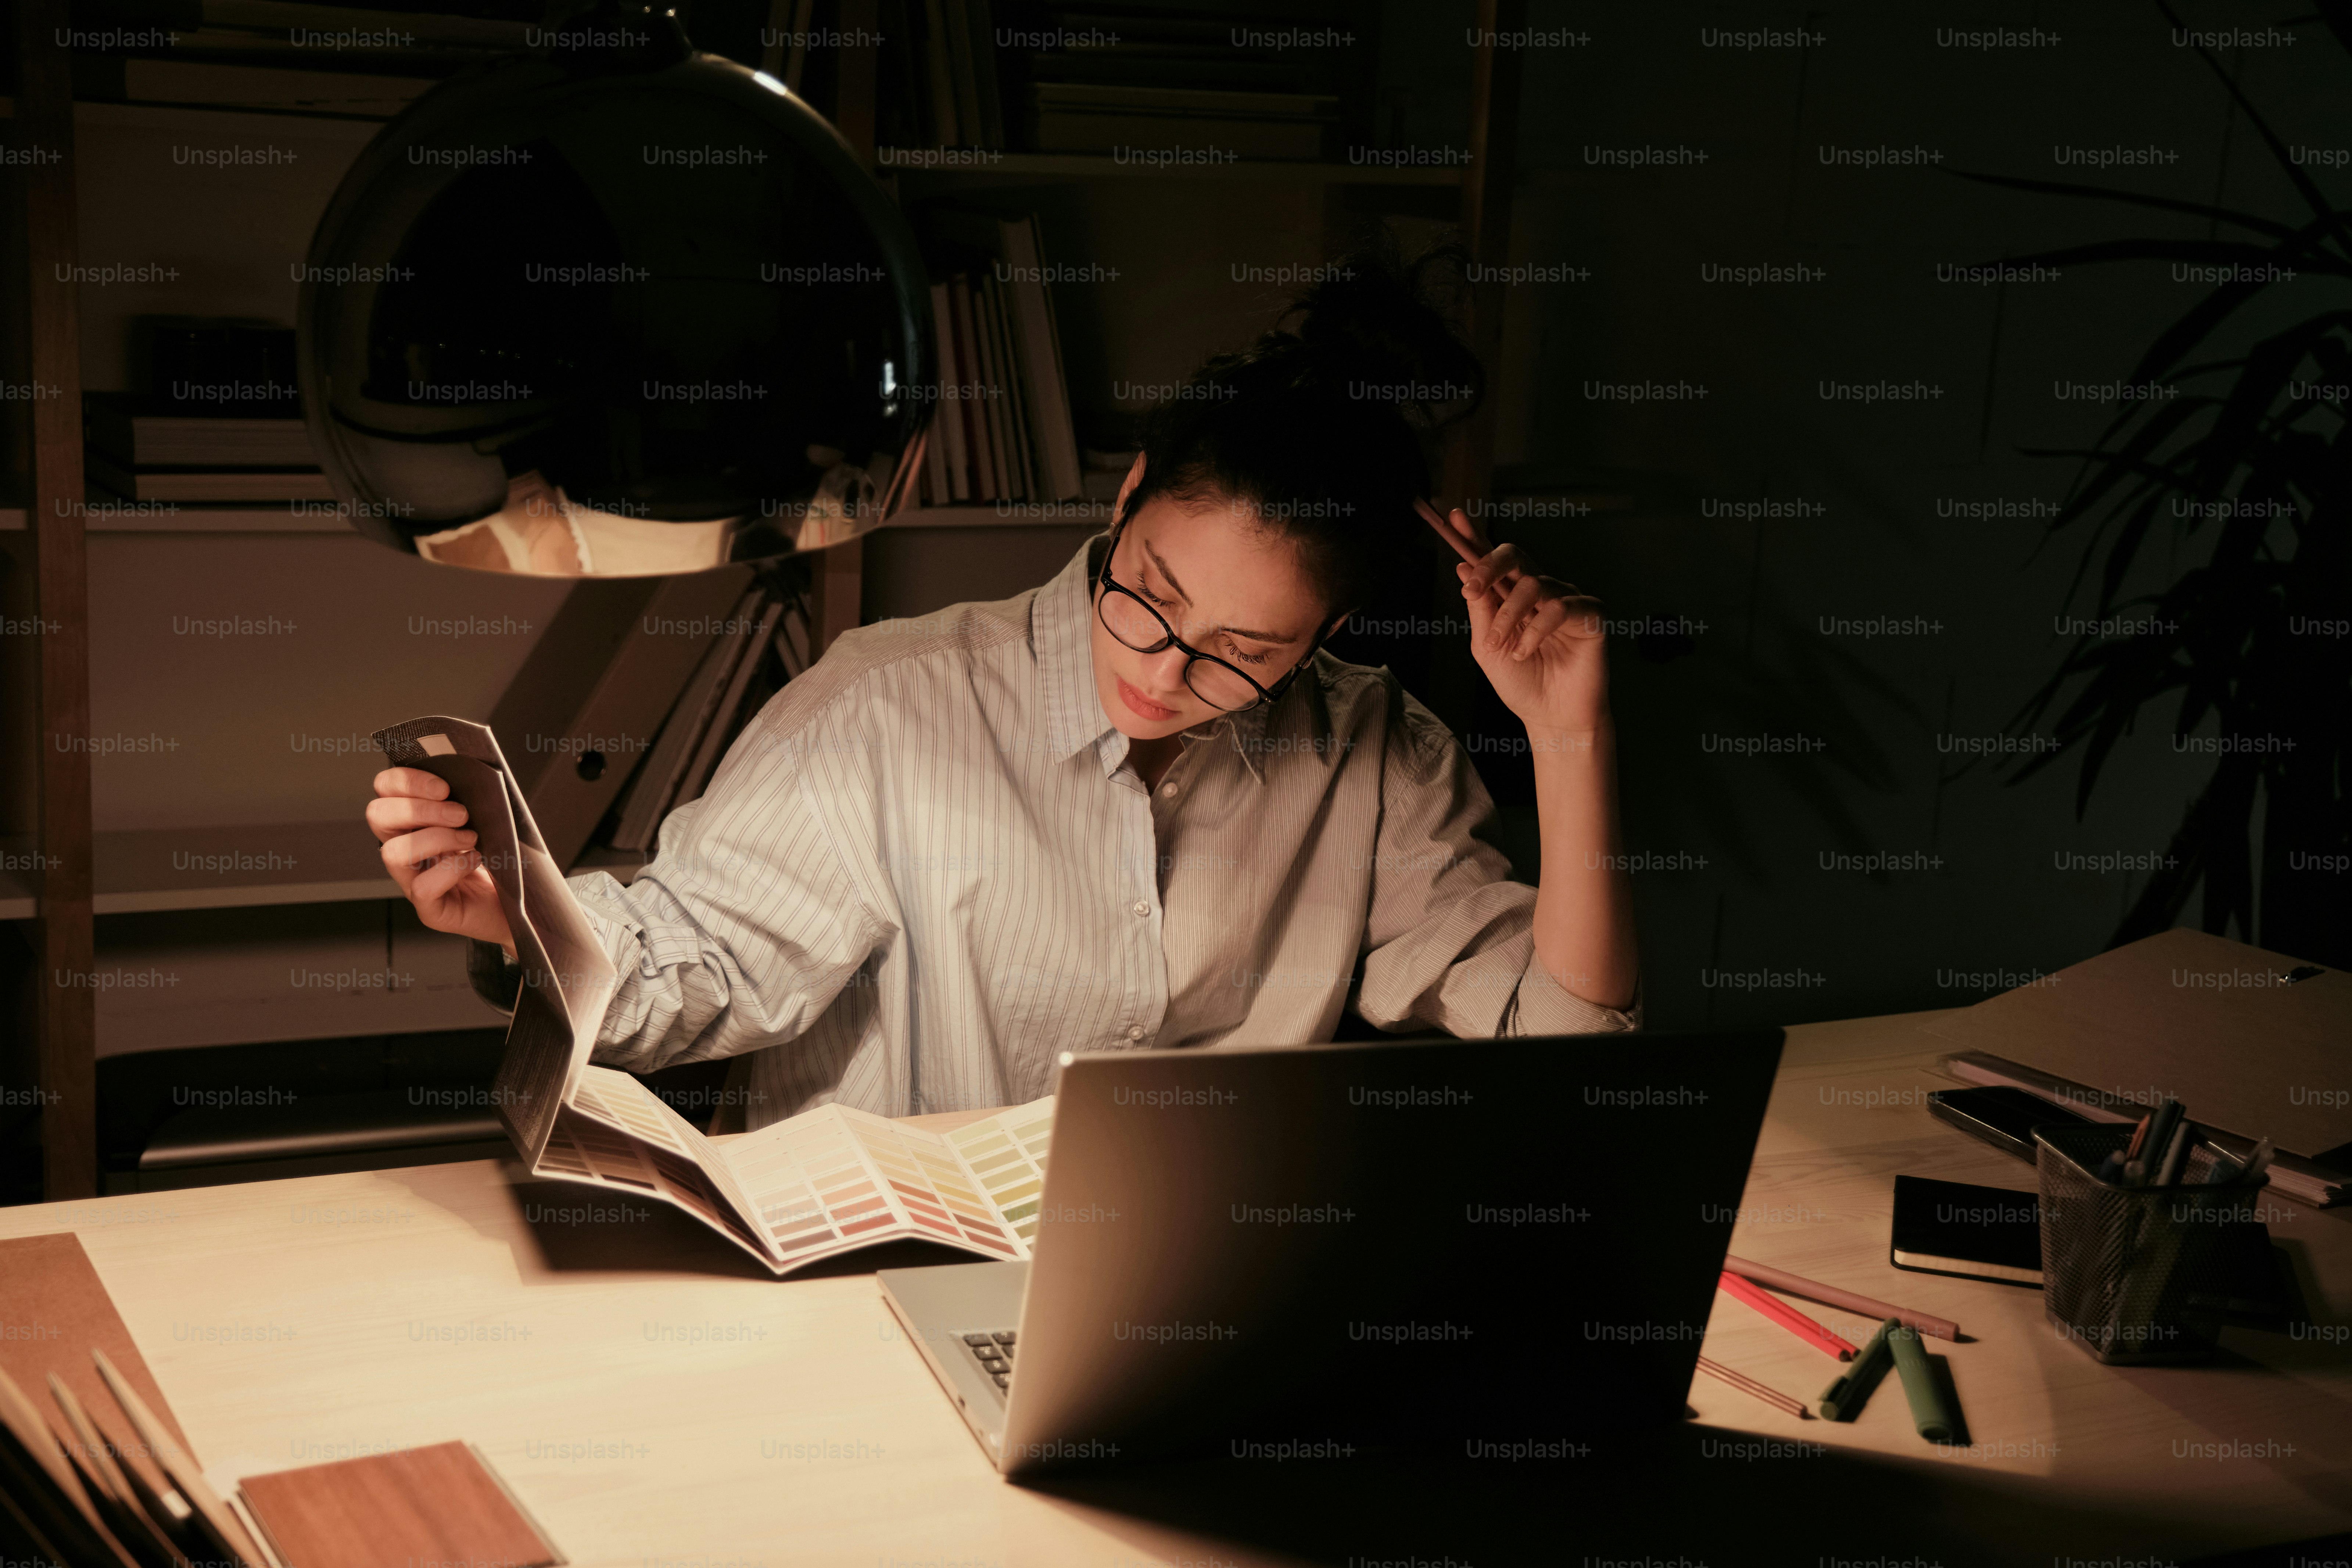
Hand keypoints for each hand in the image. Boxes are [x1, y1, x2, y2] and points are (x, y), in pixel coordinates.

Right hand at [367, 766, 514, 950]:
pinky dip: (453, 869)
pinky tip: (475, 860)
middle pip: (378, 815)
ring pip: (393, 853)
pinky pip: (423, 887)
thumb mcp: (483, 818)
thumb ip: (467, 798)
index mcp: (413, 821)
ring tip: (471, 838)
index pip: (385, 789)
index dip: (406, 781)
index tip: (445, 786)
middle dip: (419, 808)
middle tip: (460, 814)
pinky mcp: (429, 909)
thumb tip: (469, 778)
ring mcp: (412, 881)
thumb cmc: (500, 857)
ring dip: (436, 838)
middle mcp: (405, 849)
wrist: (519, 901)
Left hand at [1417, 499, 1610, 738]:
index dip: (1475, 536)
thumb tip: (1463, 566)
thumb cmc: (1521, 683)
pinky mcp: (1590, 614)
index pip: (1495, 560)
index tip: (1454, 517)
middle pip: (1515, 556)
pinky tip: (1526, 652)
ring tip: (1502, 645)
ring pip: (1533, 584)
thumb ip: (1479, 607)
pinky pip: (1559, 608)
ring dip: (1509, 616)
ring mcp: (1566, 600)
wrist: (1550, 717)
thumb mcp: (1487, 645)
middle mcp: (1540, 591)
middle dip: (1488, 565)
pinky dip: (1536, 631)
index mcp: (1513, 596)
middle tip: (1471, 588)